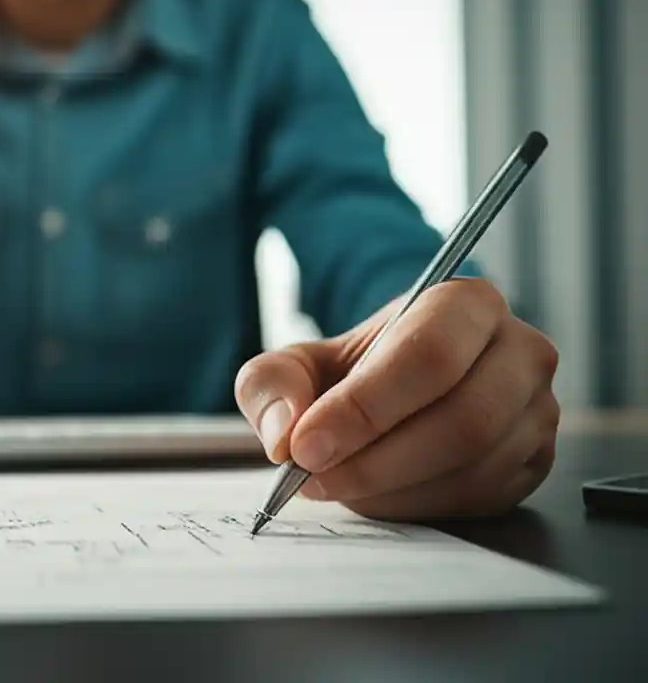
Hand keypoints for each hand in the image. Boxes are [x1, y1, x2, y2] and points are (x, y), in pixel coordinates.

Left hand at [235, 278, 558, 520]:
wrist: (393, 393)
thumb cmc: (352, 371)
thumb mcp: (297, 364)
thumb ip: (273, 384)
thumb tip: (283, 432)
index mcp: (466, 303)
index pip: (428, 356)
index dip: (364, 408)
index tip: (306, 447)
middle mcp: (519, 351)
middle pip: (462, 418)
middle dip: (376, 460)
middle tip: (313, 478)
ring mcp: (537, 409)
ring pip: (473, 465)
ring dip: (392, 489)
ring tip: (337, 484)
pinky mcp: (534, 462)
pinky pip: (482, 496)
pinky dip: (416, 505)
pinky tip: (377, 494)